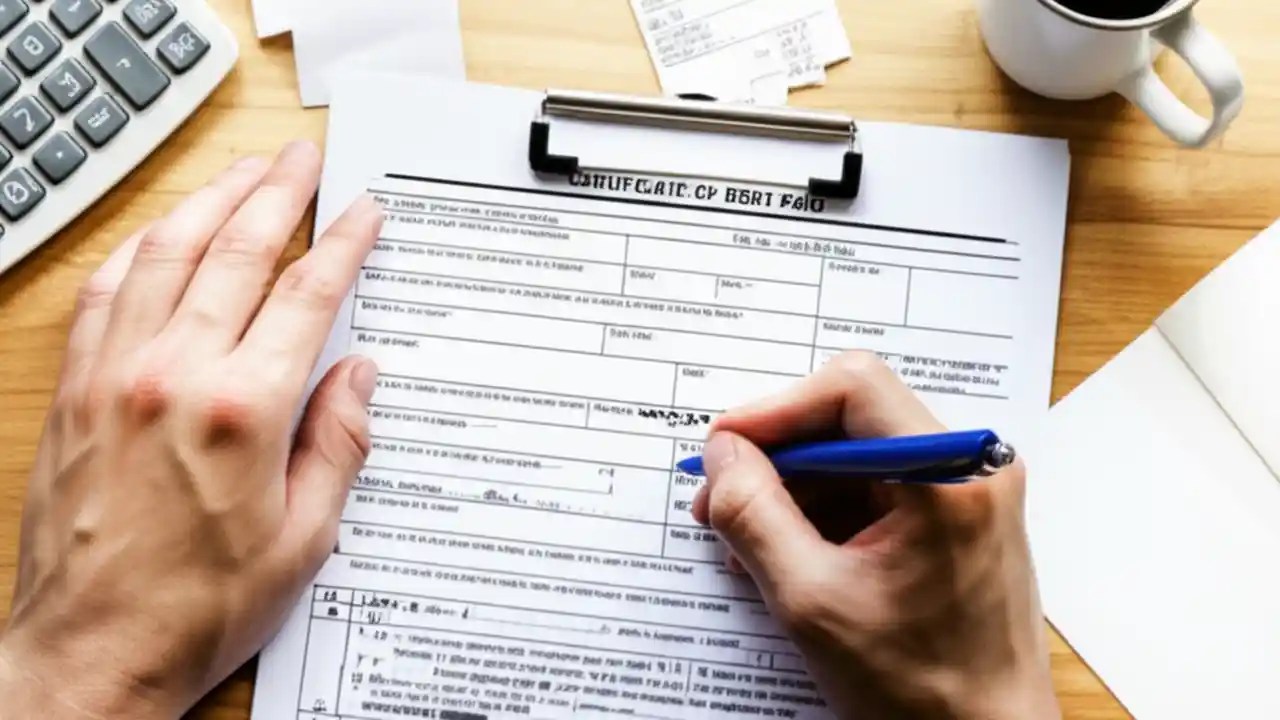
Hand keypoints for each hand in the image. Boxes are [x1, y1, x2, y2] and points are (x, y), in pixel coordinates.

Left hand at [0, 143, 381, 718]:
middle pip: (235, 252)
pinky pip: (105, 293)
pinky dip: (137, 250)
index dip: (344, 243)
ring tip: (243, 172)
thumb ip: (338, 444)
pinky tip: (160, 234)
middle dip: (279, 194)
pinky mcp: (74, 391)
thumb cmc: (197, 607)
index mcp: (242, 411)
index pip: (307, 296)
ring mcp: (114, 376)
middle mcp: (172, 376)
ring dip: (210, 203)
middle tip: (304, 159)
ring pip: (166, 255)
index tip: (364, 212)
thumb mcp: (304, 539)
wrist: (91, 651)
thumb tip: (359, 376)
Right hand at [692, 352, 1060, 719]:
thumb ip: (753, 516)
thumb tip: (722, 454)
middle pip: (851, 417)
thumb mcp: (811, 601)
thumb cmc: (922, 693)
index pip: (852, 388)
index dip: (775, 410)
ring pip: (857, 454)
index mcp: (950, 476)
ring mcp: (967, 494)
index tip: (725, 447)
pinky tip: (787, 556)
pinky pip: (876, 489)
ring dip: (795, 491)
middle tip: (720, 500)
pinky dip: (825, 514)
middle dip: (777, 458)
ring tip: (747, 545)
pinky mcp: (955, 520)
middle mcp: (970, 468)